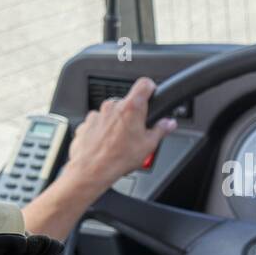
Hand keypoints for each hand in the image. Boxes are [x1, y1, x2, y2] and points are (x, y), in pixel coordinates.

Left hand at [66, 77, 176, 193]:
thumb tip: (169, 124)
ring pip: (111, 114)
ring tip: (119, 143)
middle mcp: (113, 106)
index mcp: (131, 107)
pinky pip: (97, 123)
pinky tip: (106, 145)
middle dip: (131, 115)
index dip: (150, 87)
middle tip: (135, 132)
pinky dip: (102, 131)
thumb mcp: (148, 145)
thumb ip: (161, 130)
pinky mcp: (86, 124)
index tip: (151, 93)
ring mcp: (97, 114)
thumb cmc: (119, 158)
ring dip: (116, 124)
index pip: (144, 84)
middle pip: (127, 103)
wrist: (92, 170)